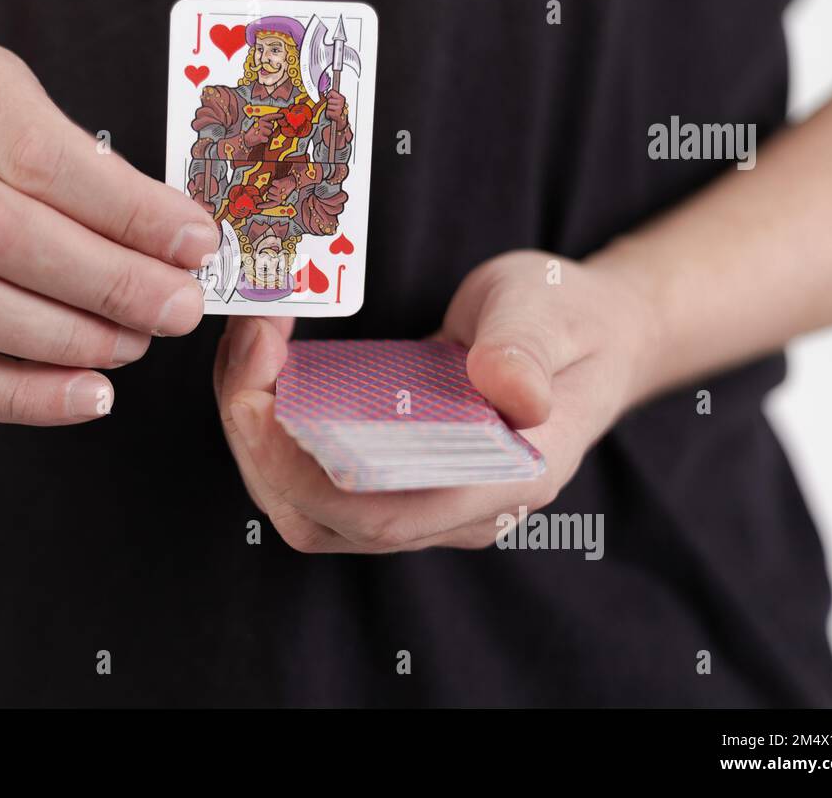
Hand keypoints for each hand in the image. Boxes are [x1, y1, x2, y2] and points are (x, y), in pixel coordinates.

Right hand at [0, 43, 218, 425]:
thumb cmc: (17, 156)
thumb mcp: (62, 131)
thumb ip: (117, 183)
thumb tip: (190, 252)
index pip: (40, 155)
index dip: (126, 209)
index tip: (196, 245)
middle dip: (107, 281)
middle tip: (178, 310)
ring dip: (62, 338)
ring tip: (133, 345)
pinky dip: (20, 396)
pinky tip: (88, 397)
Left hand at [214, 250, 656, 551]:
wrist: (585, 336)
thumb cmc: (570, 321)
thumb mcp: (552, 310)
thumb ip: (527, 349)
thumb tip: (510, 388)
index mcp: (504, 480)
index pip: (384, 516)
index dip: (305, 473)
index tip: (259, 399)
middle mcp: (454, 508)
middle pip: (323, 519)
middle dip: (260, 445)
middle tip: (246, 347)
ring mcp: (420, 497)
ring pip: (305, 505)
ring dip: (256, 435)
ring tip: (249, 345)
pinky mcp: (390, 474)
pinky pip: (310, 474)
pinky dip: (271, 424)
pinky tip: (264, 360)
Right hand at [242, 113, 281, 147]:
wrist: (246, 139)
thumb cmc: (255, 132)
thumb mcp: (260, 125)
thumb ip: (267, 123)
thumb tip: (275, 122)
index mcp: (261, 119)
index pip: (270, 116)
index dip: (277, 115)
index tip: (282, 115)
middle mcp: (260, 123)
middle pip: (272, 125)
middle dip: (269, 128)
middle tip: (262, 131)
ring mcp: (260, 130)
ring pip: (270, 132)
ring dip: (266, 134)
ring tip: (260, 134)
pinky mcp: (260, 137)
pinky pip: (266, 139)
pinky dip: (264, 139)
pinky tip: (260, 138)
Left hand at [323, 90, 347, 123]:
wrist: (341, 121)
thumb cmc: (338, 112)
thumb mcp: (336, 103)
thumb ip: (330, 97)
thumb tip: (321, 93)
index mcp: (342, 98)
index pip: (332, 92)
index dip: (328, 96)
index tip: (329, 99)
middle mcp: (341, 103)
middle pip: (329, 100)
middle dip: (328, 104)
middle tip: (331, 107)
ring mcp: (339, 108)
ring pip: (328, 106)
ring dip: (328, 109)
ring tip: (331, 111)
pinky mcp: (337, 114)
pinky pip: (328, 112)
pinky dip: (328, 114)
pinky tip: (331, 115)